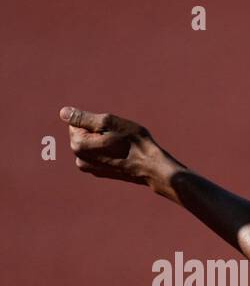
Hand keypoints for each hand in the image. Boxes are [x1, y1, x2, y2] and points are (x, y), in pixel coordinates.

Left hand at [58, 106, 179, 191]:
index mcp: (78, 144)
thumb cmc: (133, 142)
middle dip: (96, 131)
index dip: (94, 122)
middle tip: (117, 138)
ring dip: (101, 141)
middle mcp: (79, 158)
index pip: (76, 122)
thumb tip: (63, 113)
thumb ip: (83, 117)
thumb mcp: (109, 122)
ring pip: (89, 143)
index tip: (111, 130)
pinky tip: (119, 156)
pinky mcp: (98, 172)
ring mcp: (88, 167)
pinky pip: (96, 154)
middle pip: (81, 133)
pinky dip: (105, 152)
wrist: (151, 167)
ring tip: (119, 147)